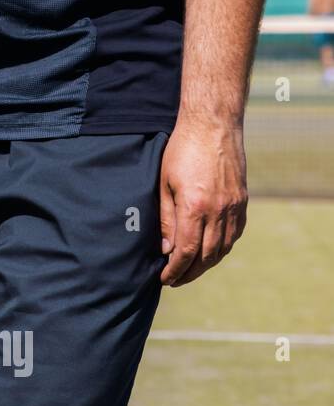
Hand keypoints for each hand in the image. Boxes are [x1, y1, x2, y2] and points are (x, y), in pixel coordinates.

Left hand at [159, 119, 248, 286]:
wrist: (212, 125)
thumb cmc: (181, 150)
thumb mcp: (163, 183)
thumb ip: (165, 218)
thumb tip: (165, 248)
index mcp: (194, 207)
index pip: (186, 251)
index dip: (175, 269)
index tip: (165, 278)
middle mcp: (218, 210)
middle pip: (206, 255)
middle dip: (189, 272)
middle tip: (175, 280)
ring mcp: (234, 206)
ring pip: (223, 247)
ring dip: (207, 264)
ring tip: (191, 270)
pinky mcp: (242, 200)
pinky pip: (235, 233)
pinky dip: (222, 247)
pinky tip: (211, 251)